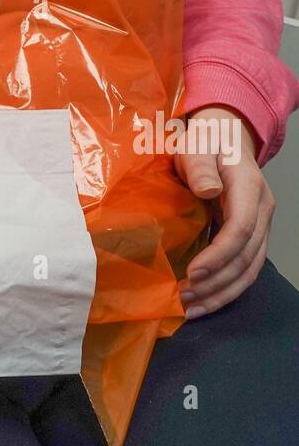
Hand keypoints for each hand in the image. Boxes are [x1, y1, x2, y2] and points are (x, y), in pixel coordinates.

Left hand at [173, 104, 273, 317]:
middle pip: (247, 257)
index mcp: (249, 189)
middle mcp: (262, 211)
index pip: (240, 230)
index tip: (191, 273)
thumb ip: (200, 167)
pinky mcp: (253, 235)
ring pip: (250, 269)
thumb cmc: (207, 142)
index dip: (218, 256)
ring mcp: (262, 224)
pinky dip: (226, 287)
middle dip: (216, 283)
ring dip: (222, 293)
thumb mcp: (197, 146)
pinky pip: (246, 267)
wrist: (226, 137)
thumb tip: (208, 190)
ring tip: (191, 308)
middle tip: (184, 297)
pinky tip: (205, 300)